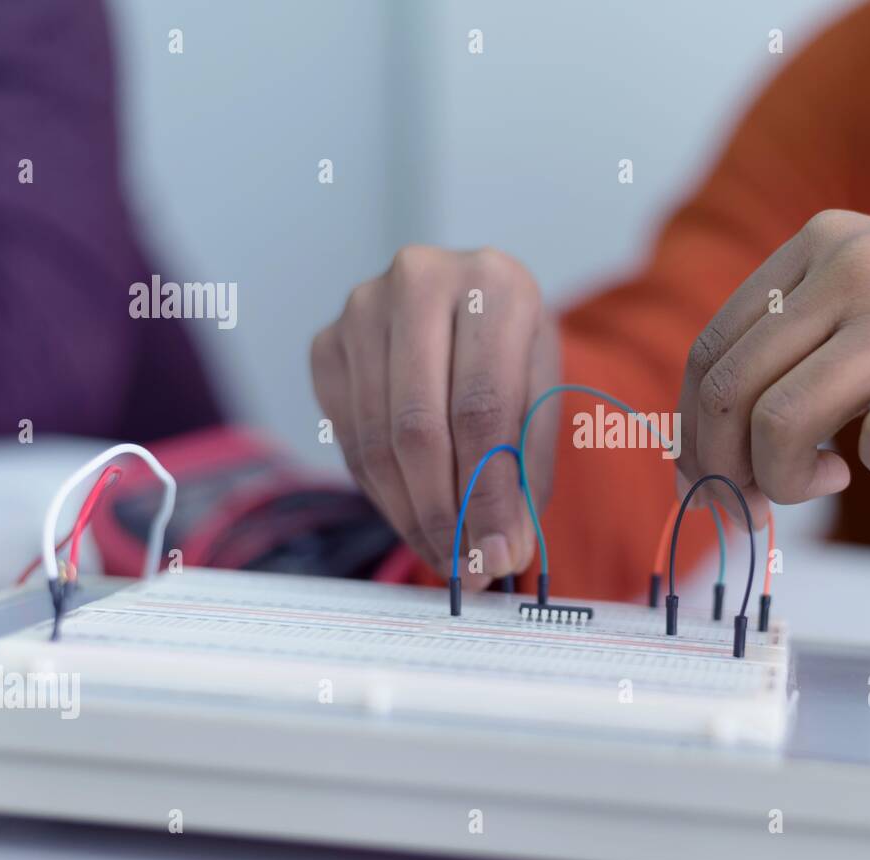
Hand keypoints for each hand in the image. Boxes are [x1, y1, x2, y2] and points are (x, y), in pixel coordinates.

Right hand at [311, 247, 558, 585]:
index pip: (482, 408)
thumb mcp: (542, 400)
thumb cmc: (514, 357)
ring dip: (411, 514)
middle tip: (466, 570)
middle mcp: (420, 280)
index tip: (497, 556)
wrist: (470, 310)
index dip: (486, 493)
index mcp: (493, 284)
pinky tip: (414, 516)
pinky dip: (383, 493)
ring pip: (376, 441)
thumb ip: (526, 474)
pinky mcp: (327, 342)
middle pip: (419, 428)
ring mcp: (362, 309)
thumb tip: (502, 552)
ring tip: (446, 555)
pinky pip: (348, 440)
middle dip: (444, 514)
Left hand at [677, 211, 869, 618]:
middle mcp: (860, 262)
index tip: (713, 480)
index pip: (710, 351)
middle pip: (732, 393)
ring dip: (787, 482)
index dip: (695, 432)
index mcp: (820, 243)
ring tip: (827, 478)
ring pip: (784, 422)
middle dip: (727, 471)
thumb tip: (710, 442)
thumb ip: (796, 345)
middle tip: (755, 508)